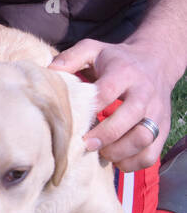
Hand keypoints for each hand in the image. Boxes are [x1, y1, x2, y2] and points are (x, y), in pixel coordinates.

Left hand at [50, 38, 172, 170]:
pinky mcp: (163, 128)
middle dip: (105, 135)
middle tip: (86, 144)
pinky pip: (152, 153)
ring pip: (144, 138)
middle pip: (130, 117)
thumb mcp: (94, 50)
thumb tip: (48, 71)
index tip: (74, 121)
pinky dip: (133, 163)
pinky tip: (117, 159)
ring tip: (102, 153)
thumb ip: (71, 58)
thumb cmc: (116, 59)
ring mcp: (157, 112)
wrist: (156, 61)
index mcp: (125, 72)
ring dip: (120, 151)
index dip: (91, 108)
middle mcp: (144, 92)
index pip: (108, 91)